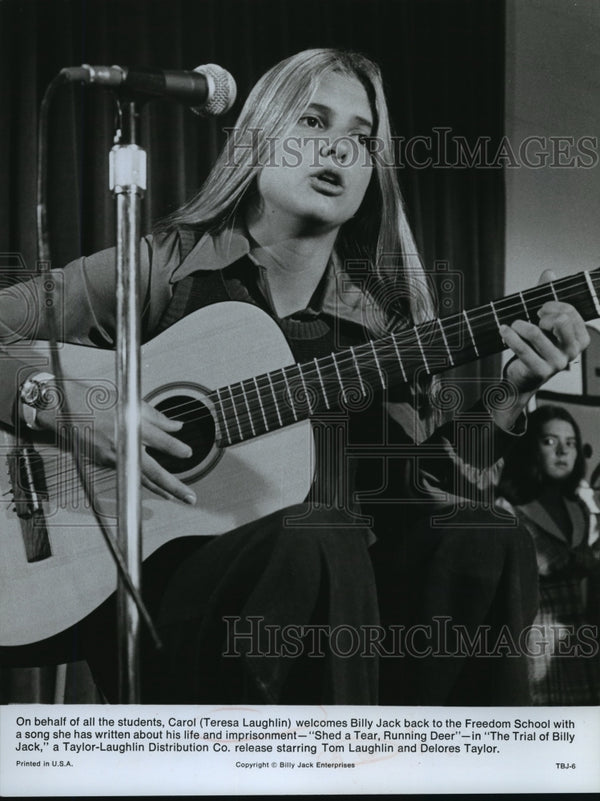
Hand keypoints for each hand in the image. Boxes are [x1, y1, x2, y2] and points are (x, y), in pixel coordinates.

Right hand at [36, 379, 195, 504]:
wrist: (65, 408)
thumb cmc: (97, 401)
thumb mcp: (131, 402)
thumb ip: (157, 417)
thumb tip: (177, 426)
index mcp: (131, 425)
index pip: (160, 440)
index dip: (176, 448)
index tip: (188, 453)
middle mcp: (123, 445)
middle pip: (152, 470)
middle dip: (173, 485)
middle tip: (189, 497)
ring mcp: (112, 457)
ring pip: (140, 477)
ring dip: (160, 489)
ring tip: (176, 497)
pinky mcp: (104, 463)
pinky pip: (128, 472)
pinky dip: (142, 480)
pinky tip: (156, 487)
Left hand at [501, 270, 589, 394]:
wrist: (524, 378)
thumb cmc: (537, 348)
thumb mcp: (545, 323)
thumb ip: (548, 298)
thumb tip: (549, 273)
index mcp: (580, 339)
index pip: (570, 312)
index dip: (553, 305)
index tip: (540, 309)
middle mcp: (573, 352)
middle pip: (562, 320)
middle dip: (543, 313)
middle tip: (532, 316)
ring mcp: (558, 363)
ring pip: (536, 332)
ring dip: (519, 324)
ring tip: (513, 324)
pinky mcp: (540, 371)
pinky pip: (522, 348)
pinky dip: (510, 336)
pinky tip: (503, 330)